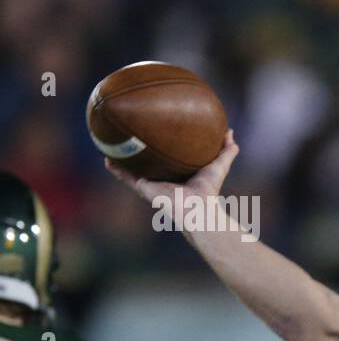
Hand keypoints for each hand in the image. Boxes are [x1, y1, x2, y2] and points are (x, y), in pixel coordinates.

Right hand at [105, 128, 239, 205]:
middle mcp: (163, 179)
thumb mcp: (219, 165)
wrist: (197, 208)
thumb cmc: (209, 190)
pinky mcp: (144, 188)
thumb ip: (226, 151)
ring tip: (110, 143)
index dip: (162, 148)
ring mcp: (152, 184)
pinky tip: (107, 158)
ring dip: (122, 158)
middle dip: (140, 151)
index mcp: (178, 174)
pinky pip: (126, 178)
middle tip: (129, 133)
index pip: (168, 159)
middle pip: (148, 163)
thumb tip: (230, 132)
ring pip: (133, 169)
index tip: (156, 133)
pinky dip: (116, 169)